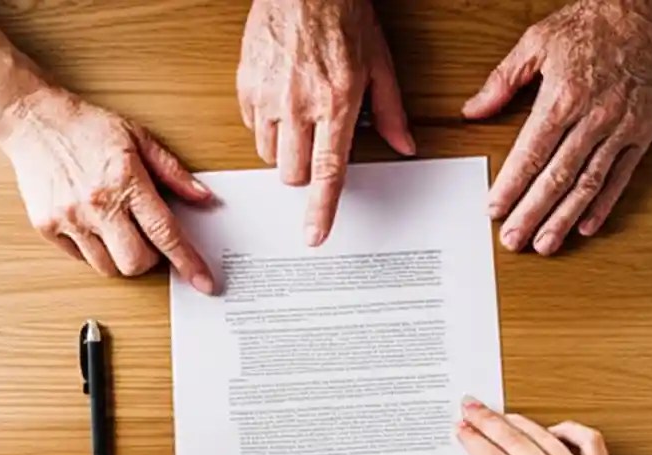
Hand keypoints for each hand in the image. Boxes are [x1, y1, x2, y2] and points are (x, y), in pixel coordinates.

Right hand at [0, 87, 215, 291]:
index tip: (203, 281)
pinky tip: (92, 223)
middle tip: (147, 239)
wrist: (33, 120)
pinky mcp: (46, 226)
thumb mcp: (139, 138)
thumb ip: (173, 172)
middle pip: (135, 263)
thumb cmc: (86, 127)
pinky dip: (92, 249)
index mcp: (125, 181)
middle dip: (148, 260)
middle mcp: (97, 204)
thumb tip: (203, 197)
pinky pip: (79, 258)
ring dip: (119, 256)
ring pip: (107, 267)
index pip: (165, 233)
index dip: (188, 261)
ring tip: (116, 226)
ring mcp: (69, 218)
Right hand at [237, 0, 414, 246]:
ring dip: (285, 151)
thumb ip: (390, 112)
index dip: (321, 211)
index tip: (315, 235)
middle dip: (304, 173)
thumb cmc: (343, 16)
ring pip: (269, 155)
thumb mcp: (379, 64)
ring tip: (300, 121)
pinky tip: (281, 103)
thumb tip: (405, 146)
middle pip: (292, 173)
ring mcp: (268, 96)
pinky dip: (267, 126)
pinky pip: (252, 127)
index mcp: (336, 103)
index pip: (327, 173)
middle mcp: (299, 104)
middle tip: (316, 149)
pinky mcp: (246, 86)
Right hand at [456, 399, 651, 454]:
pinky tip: (553, 430)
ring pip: (547, 436)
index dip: (473, 440)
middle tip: (471, 406)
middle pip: (516, 440)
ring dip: (520, 421)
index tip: (461, 428)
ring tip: (501, 414)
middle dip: (488, 420)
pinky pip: (589, 442)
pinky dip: (569, 429)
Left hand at [463, 0, 651, 253]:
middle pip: (556, 178)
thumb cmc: (595, 23)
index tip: (494, 209)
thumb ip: (502, 80)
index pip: (530, 154)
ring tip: (546, 243)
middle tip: (514, 240)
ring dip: (564, 218)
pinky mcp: (643, 133)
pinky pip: (622, 176)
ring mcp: (620, 129)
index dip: (511, 186)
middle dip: (532, 213)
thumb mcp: (537, 41)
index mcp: (562, 97)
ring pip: (588, 184)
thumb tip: (473, 110)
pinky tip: (587, 225)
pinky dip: (604, 204)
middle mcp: (593, 118)